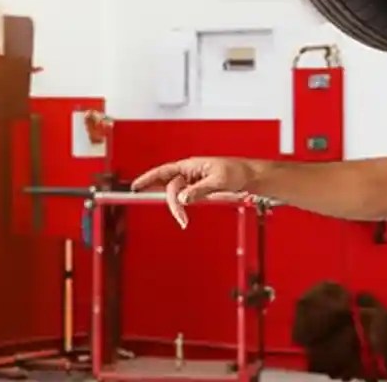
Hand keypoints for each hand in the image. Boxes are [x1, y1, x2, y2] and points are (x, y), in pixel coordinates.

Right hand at [130, 156, 255, 228]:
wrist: (250, 177)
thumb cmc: (236, 172)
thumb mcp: (218, 181)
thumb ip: (199, 190)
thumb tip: (183, 197)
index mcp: (191, 165)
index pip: (164, 171)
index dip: (147, 178)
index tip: (135, 186)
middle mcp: (189, 173)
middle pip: (169, 187)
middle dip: (171, 203)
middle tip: (180, 218)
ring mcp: (193, 183)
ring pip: (176, 195)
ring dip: (178, 208)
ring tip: (184, 220)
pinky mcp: (198, 191)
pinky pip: (185, 199)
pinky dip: (182, 207)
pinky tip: (184, 215)